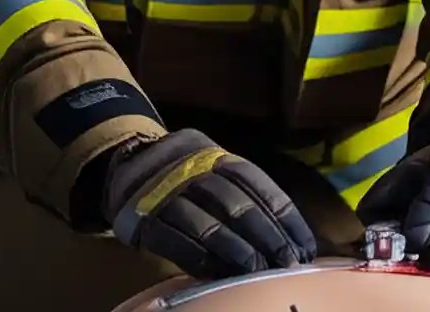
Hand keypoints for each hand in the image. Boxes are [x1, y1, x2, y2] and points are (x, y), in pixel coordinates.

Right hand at [103, 129, 316, 278]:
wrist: (125, 161)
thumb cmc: (185, 172)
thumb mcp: (214, 165)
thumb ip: (245, 191)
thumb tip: (290, 234)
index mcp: (216, 155)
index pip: (258, 184)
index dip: (284, 216)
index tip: (303, 244)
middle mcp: (192, 170)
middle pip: (237, 205)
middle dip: (267, 237)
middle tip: (287, 262)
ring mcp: (166, 194)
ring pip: (208, 225)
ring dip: (237, 251)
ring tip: (258, 271)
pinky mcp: (144, 220)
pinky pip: (177, 243)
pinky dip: (203, 260)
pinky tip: (223, 274)